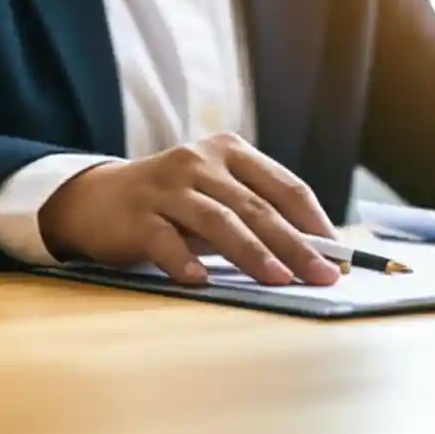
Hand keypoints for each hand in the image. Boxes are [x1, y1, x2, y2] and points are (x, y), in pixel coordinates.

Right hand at [38, 134, 342, 286]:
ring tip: (280, 279)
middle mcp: (200, 162)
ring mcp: (167, 186)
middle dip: (296, 245)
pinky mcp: (136, 215)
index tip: (338, 256)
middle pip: (258, 207)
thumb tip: (312, 255)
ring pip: (219, 221)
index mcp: (230, 152)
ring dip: (253, 253)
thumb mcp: (215, 196)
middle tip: (322, 275)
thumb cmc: (172, 204)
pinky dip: (184, 261)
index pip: (286, 186)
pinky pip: (165, 240)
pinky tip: (201, 281)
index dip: (316, 223)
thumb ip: (255, 216)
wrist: (96, 199)